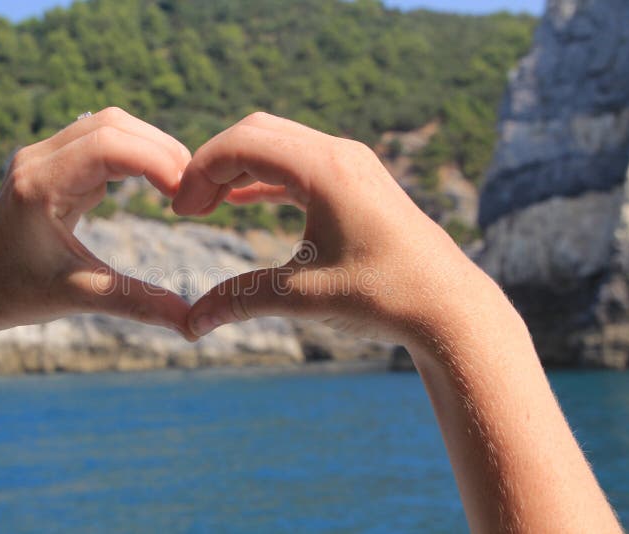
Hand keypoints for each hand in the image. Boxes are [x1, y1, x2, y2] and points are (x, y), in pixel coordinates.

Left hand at [0, 107, 193, 336]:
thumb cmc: (15, 293)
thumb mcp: (79, 297)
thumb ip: (138, 303)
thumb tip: (193, 326)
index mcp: (39, 185)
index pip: (108, 146)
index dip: (155, 161)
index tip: (185, 197)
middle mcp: (38, 158)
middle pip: (114, 124)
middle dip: (160, 150)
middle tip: (192, 191)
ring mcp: (44, 155)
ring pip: (110, 124)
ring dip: (150, 147)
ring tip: (179, 186)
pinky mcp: (53, 161)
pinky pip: (102, 138)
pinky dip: (135, 153)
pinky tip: (156, 182)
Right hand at [173, 112, 482, 344]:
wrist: (447, 306)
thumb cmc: (384, 297)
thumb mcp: (305, 297)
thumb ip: (242, 300)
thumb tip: (191, 323)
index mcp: (324, 170)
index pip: (242, 145)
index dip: (200, 172)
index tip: (180, 212)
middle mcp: (339, 153)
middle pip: (256, 132)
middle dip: (215, 164)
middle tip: (189, 208)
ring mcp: (351, 163)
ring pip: (278, 143)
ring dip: (239, 168)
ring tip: (207, 206)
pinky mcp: (357, 179)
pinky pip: (298, 162)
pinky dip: (265, 177)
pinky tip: (242, 200)